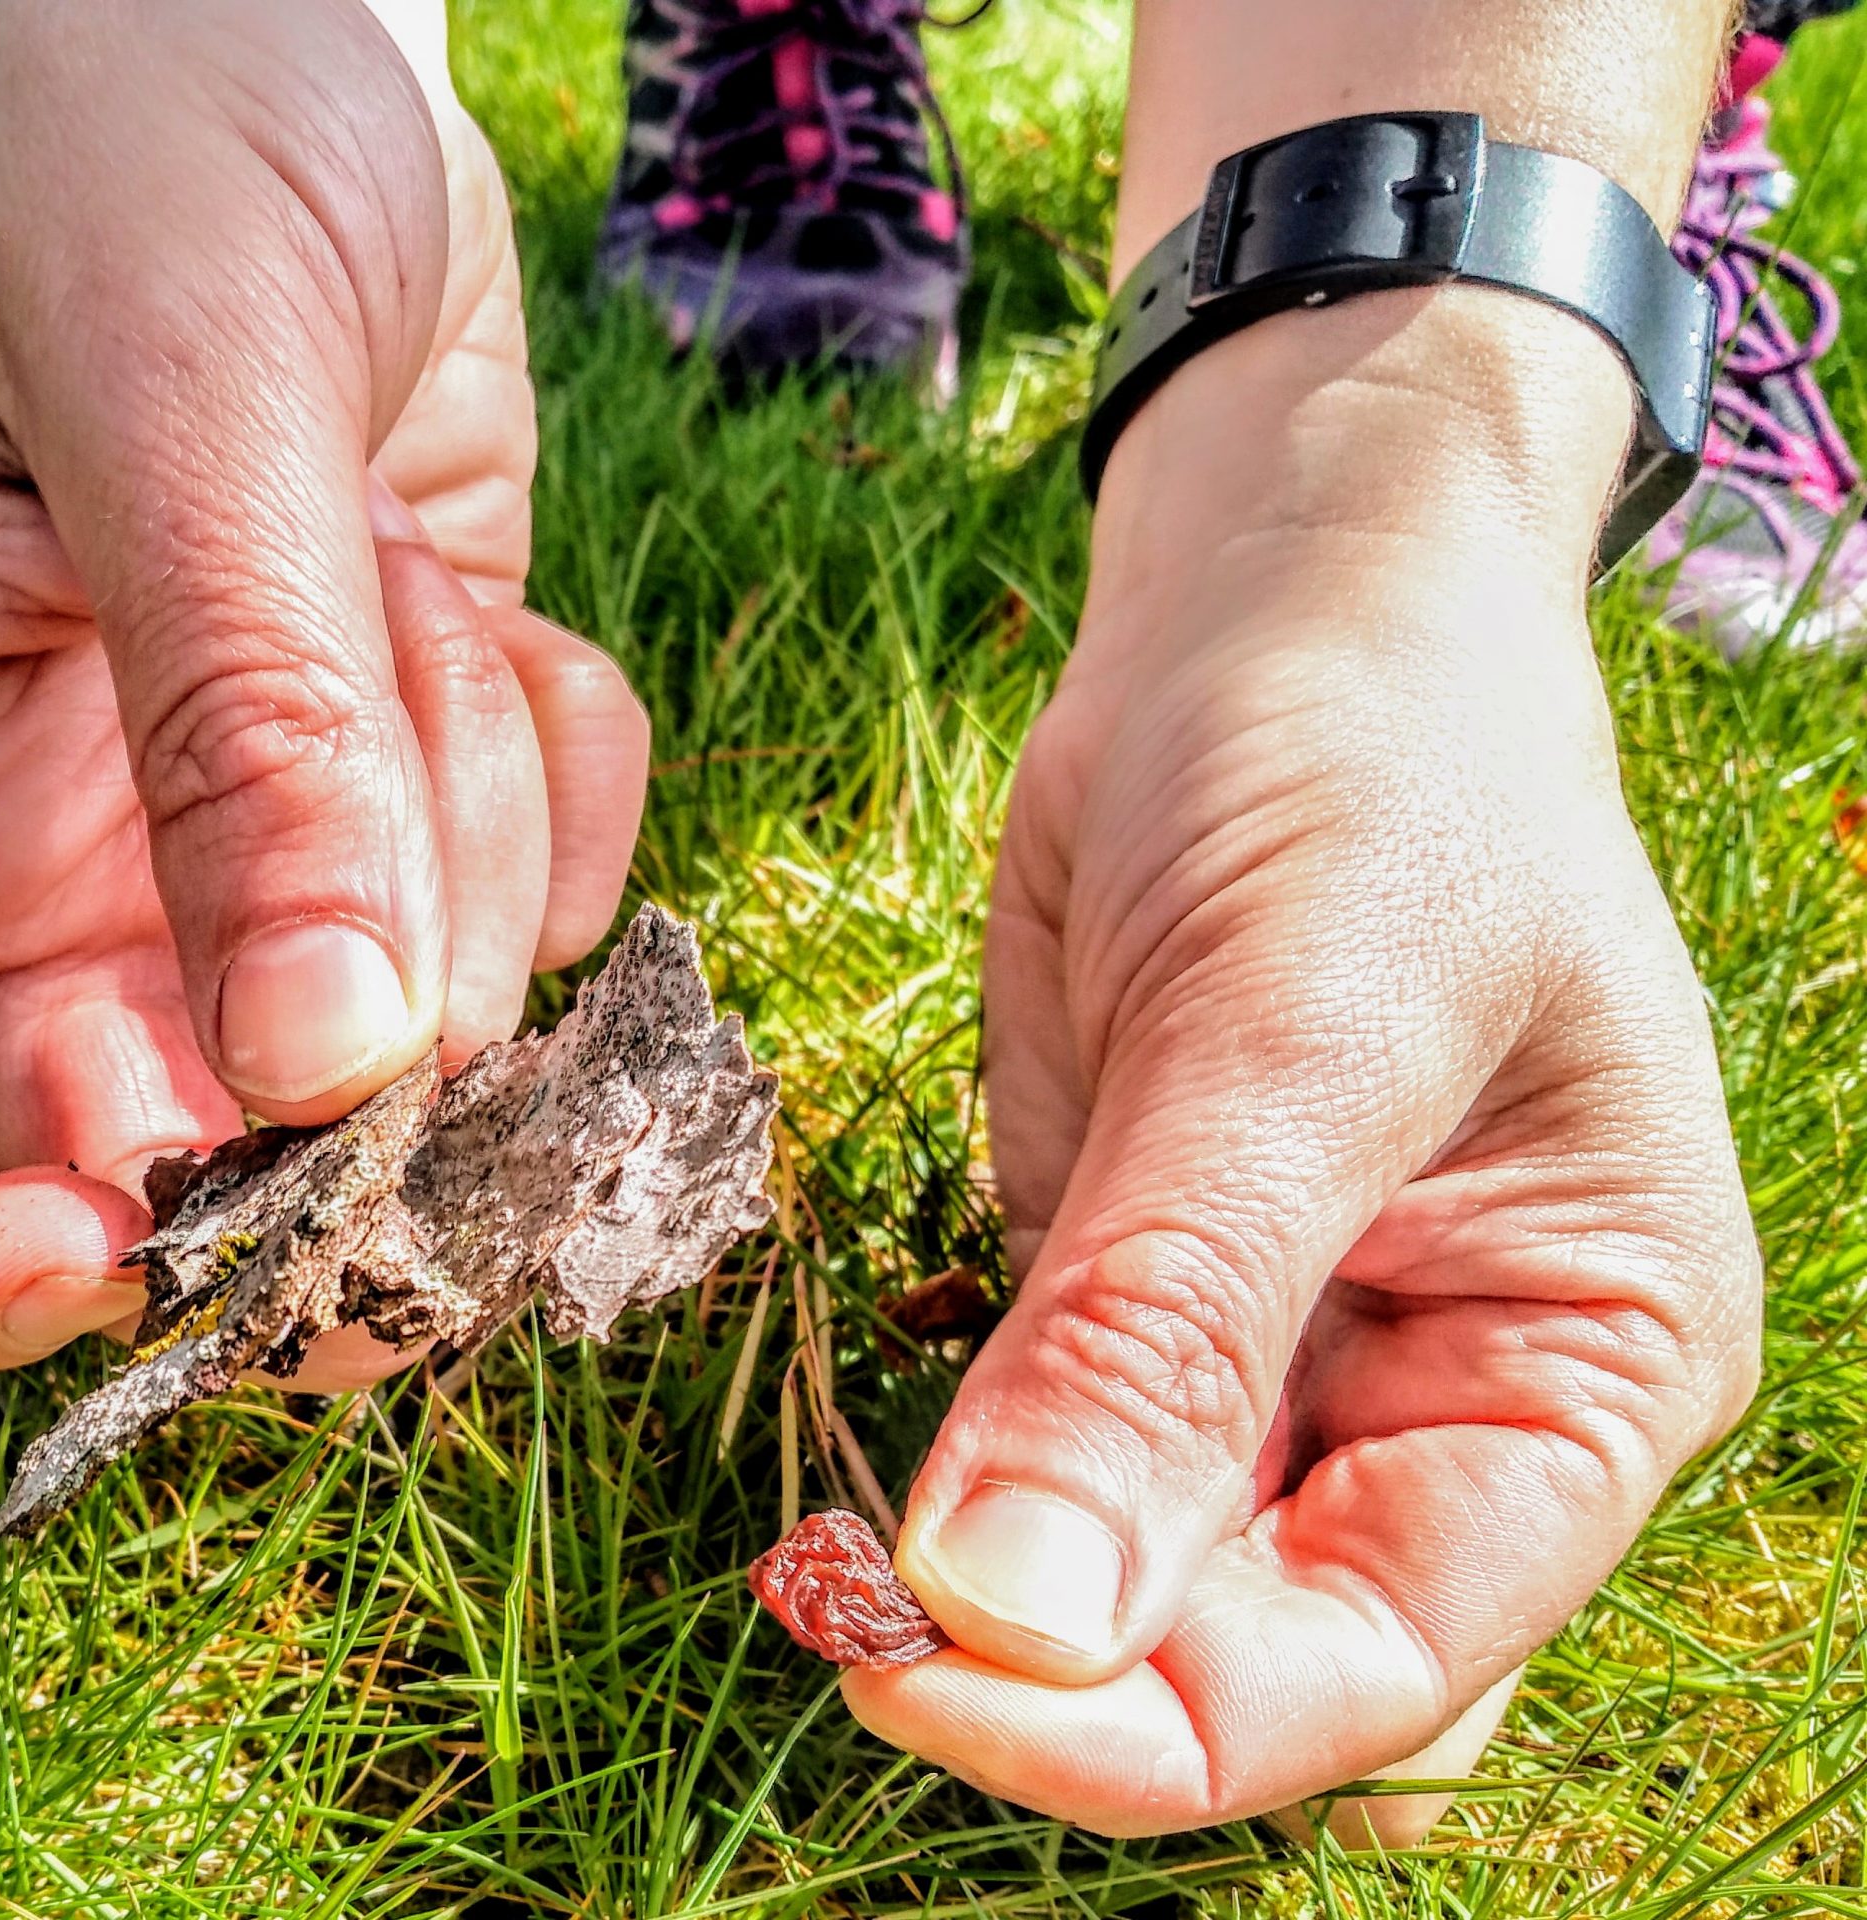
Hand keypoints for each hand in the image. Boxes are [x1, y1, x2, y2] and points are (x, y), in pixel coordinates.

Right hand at [0, 0, 644, 1386]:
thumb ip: (240, 711)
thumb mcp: (172, 377)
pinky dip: (567, 805)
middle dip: (305, 1135)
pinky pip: (531, 924)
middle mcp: (19, 856)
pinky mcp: (402, 803)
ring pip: (377, 1047)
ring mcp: (223, 844)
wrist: (309, 39)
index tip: (113, 1251)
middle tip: (431, 1024)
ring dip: (459, 865)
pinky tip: (509, 613)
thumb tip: (326, 1059)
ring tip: (414, 592)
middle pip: (127, 1165)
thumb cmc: (144, 130)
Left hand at [845, 296, 1761, 1839]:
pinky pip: (1043, 1454)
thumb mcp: (1294, 1020)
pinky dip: (948, 1485)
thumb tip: (1021, 1611)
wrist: (1279, 608)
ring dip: (981, 1595)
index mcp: (1579, 1374)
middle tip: (837, 1600)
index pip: (1376, 1665)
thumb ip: (1169, 1314)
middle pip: (1252, 1662)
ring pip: (1133, 1590)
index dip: (1146, 1726)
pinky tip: (849, 1460)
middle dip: (1058, 1675)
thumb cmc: (1373, 762)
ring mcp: (1279, 1358)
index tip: (907, 1662)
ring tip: (823, 1541)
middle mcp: (1443, 1405)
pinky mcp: (1137, 1292)